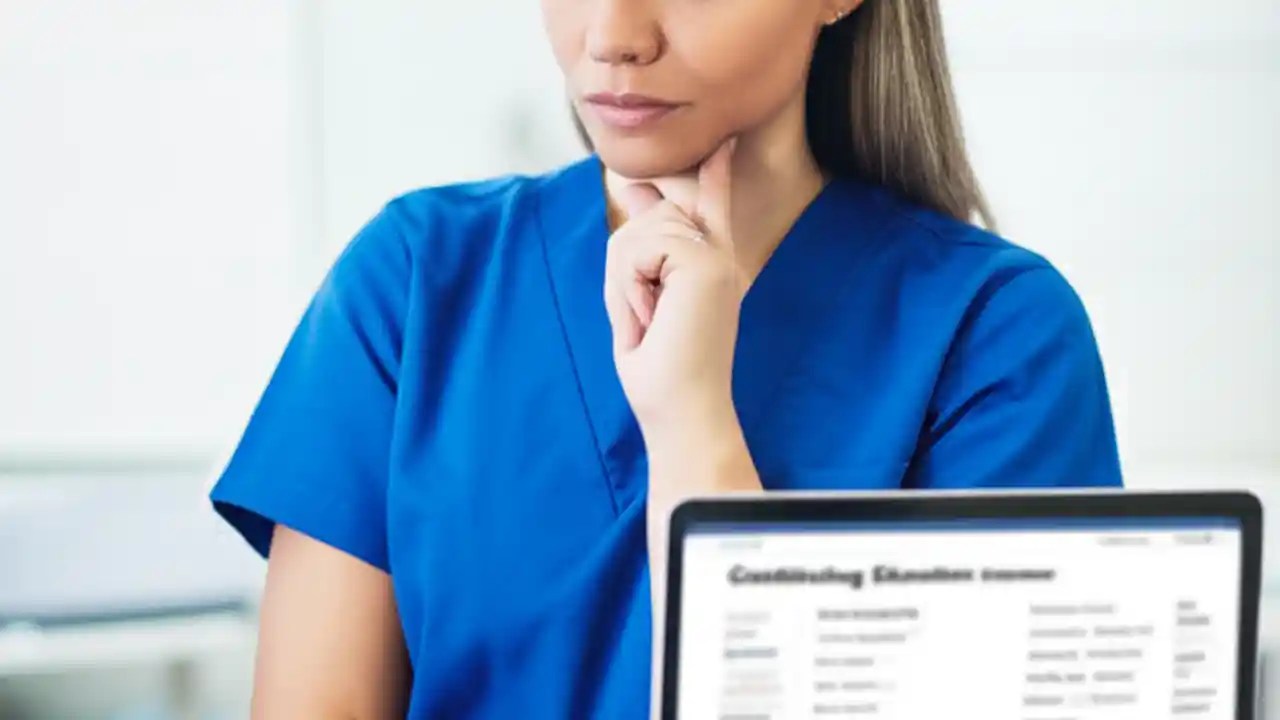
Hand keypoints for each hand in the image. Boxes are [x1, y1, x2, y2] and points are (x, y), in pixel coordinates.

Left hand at [603, 139, 742, 441]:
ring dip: (624, 279)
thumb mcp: (643, 300)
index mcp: (711, 265)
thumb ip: (642, 249)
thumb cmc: (661, 373)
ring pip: (637, 230)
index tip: (723, 146)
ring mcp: (716, 255)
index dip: (713, 174)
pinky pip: (638, 246)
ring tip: (648, 318)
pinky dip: (629, 285)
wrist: (682, 412)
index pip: (710, 204)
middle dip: (624, 265)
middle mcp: (719, 254)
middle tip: (643, 316)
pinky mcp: (705, 262)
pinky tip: (652, 315)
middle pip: (646, 218)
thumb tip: (631, 189)